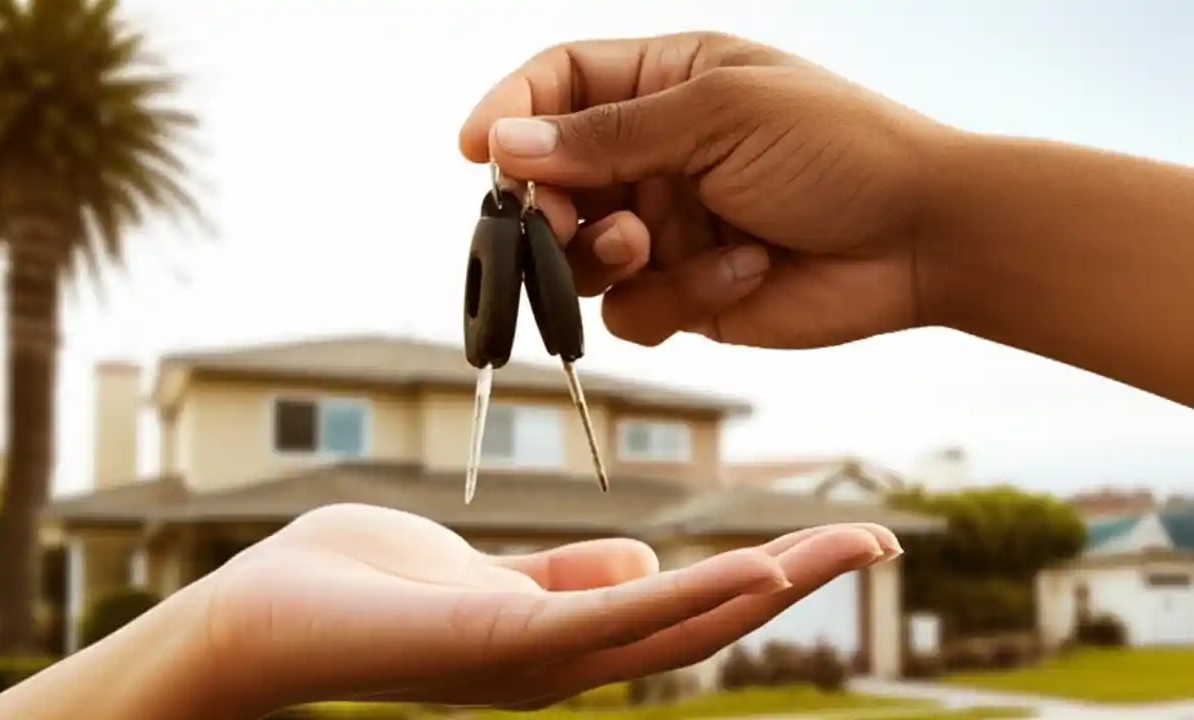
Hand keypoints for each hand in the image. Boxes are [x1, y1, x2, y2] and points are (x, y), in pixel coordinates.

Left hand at [198, 504, 899, 712]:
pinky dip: (688, 597)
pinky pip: (612, 620)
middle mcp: (562, 662)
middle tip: (878, 543)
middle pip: (698, 625)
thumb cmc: (358, 589)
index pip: (681, 609)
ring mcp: (535, 663)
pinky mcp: (502, 645)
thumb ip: (561, 574)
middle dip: (791, 587)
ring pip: (673, 628)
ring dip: (761, 592)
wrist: (260, 615)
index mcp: (560, 635)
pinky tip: (748, 569)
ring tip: (838, 553)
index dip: (761, 582)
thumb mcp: (483, 572)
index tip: (830, 541)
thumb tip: (644, 562)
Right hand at [459, 31, 952, 348]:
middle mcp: (656, 154)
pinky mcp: (687, 292)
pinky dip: (678, 298)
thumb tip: (506, 139)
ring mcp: (668, 226)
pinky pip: (634, 311)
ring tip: (659, 243)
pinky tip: (742, 269)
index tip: (475, 151)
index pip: (558, 85)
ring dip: (611, 256)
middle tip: (561, 225)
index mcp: (666, 83)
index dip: (509, 112)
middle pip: (552, 180)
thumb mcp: (721, 114)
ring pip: (582, 256)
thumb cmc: (841, 150)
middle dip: (550, 208)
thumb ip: (609, 133)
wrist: (924, 239)